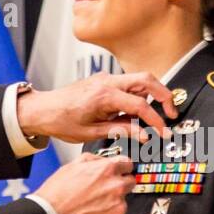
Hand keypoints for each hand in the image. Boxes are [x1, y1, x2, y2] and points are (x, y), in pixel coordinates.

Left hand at [16, 72, 177, 143]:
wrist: (42, 109)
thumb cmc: (61, 121)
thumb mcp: (92, 133)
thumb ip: (121, 131)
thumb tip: (144, 135)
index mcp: (104, 96)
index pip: (140, 105)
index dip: (156, 121)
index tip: (164, 133)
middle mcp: (107, 82)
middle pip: (147, 80)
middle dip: (164, 95)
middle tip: (172, 114)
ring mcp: (106, 78)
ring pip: (140, 79)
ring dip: (153, 93)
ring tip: (157, 115)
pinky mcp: (104, 81)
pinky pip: (128, 83)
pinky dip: (139, 94)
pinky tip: (136, 113)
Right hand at [34, 153, 134, 213]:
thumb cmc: (56, 194)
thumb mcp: (71, 165)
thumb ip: (93, 160)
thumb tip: (103, 160)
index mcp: (107, 170)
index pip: (128, 164)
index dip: (121, 169)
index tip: (119, 172)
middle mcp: (116, 187)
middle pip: (129, 184)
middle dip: (119, 186)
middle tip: (102, 192)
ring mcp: (118, 207)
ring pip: (121, 203)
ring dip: (111, 205)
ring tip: (91, 208)